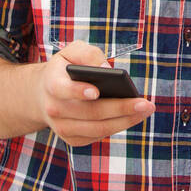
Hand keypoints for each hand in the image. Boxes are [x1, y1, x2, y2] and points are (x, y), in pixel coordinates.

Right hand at [33, 41, 154, 147]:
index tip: (96, 91)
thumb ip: (88, 54)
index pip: (62, 89)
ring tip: (146, 110)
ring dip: (125, 121)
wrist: (43, 94)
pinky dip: (118, 127)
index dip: (78, 91)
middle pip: (90, 112)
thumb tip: (107, 68)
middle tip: (145, 103)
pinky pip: (98, 135)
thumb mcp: (72, 51)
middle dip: (120, 108)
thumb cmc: (65, 68)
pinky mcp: (72, 139)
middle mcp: (54, 109)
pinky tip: (135, 117)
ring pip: (97, 128)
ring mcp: (62, 127)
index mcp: (51, 83)